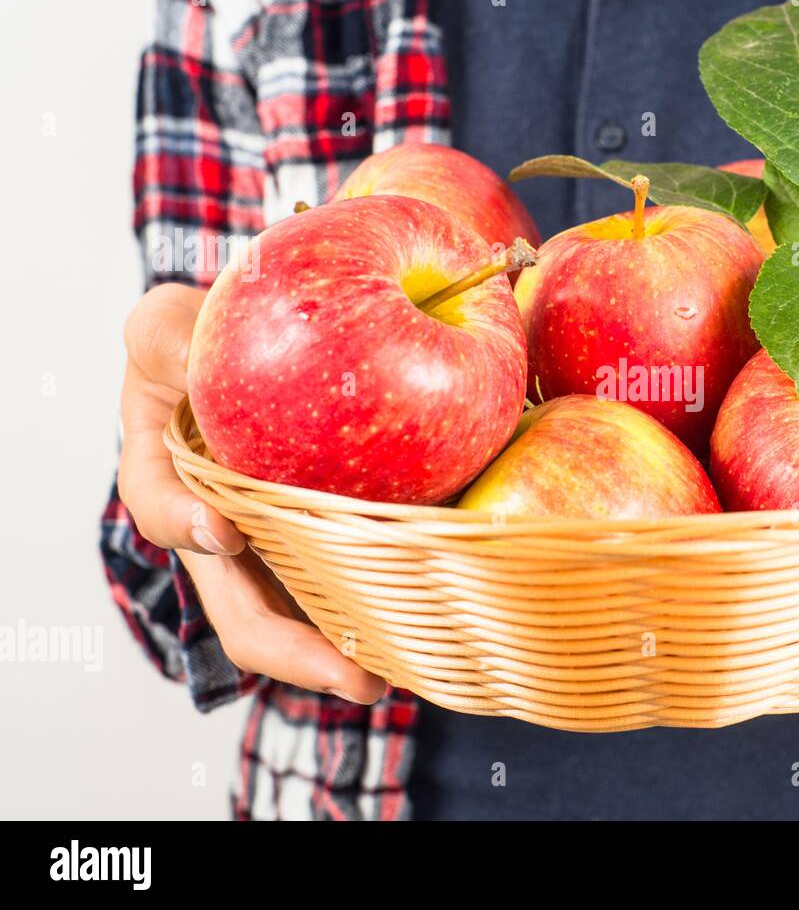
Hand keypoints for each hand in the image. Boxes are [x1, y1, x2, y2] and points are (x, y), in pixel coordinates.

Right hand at [117, 284, 385, 702]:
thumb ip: (166, 337)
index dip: (183, 523)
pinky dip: (390, 607)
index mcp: (167, 477)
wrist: (260, 351)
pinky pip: (357, 584)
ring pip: (306, 619)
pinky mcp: (333, 546)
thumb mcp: (168, 325)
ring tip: (397, 678)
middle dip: (295, 651)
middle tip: (356, 676)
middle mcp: (223, 534)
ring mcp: (279, 551)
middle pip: (244, 612)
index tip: (224, 531)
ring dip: (349, 654)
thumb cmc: (201, 339)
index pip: (157, 507)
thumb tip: (189, 362)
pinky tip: (436, 623)